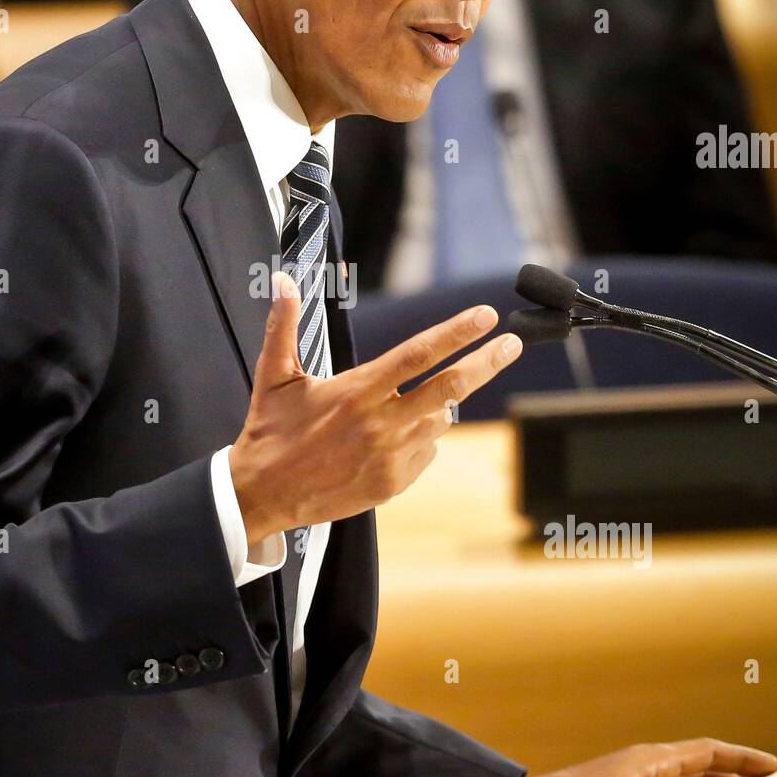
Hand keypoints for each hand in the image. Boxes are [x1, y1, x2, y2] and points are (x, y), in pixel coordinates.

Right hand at [228, 272, 522, 544]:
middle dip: (487, 362)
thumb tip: (281, 281)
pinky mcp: (393, 483)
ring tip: (407, 403)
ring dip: (438, 405)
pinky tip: (391, 436)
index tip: (487, 315)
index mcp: (356, 390)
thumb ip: (282, 326)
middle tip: (513, 344)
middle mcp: (380, 422)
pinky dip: (420, 436)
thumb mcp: (273, 376)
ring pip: (439, 419)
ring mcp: (391, 456)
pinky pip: (426, 450)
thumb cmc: (269, 431)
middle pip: (449, 387)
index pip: (418, 353)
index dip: (456, 332)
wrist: (263, 495)